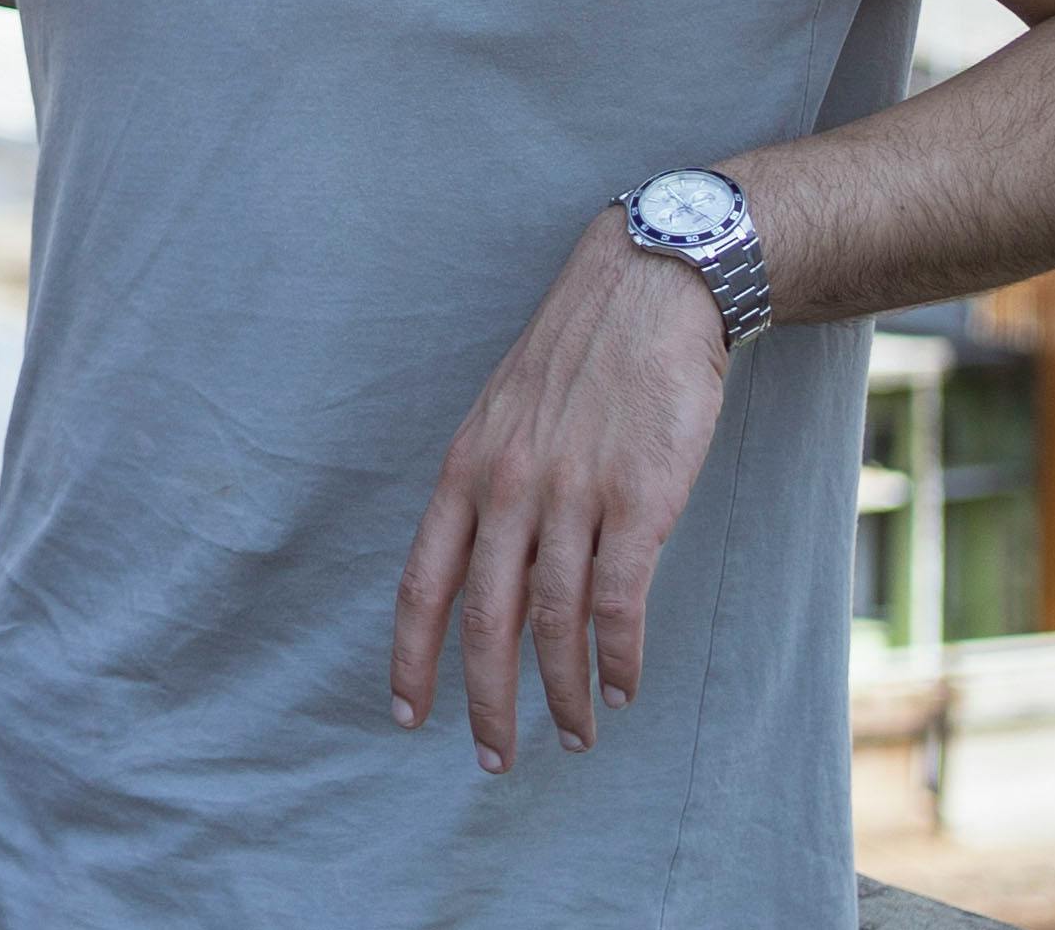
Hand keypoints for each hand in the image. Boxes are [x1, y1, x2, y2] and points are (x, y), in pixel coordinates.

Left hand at [388, 213, 731, 773]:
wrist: (649, 293)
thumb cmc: (580, 360)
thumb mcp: (506, 419)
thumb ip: (492, 491)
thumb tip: (491, 569)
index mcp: (464, 473)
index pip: (422, 583)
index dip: (410, 655)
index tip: (405, 712)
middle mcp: (505, 490)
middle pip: (483, 621)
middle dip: (484, 701)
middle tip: (493, 761)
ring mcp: (571, 496)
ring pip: (553, 623)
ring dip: (561, 692)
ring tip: (575, 737)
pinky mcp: (638, 501)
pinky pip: (618, 600)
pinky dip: (618, 656)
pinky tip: (620, 689)